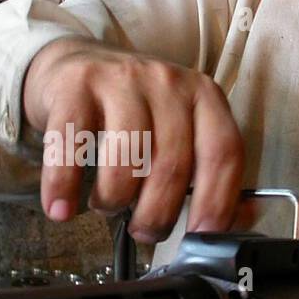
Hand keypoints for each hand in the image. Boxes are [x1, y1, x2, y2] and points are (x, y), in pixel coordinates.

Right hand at [22, 37, 244, 242]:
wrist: (73, 63)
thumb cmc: (131, 110)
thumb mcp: (179, 131)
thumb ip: (208, 175)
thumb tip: (238, 221)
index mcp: (203, 96)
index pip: (223, 152)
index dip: (216, 201)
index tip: (201, 235)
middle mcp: (167, 83)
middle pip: (172, 163)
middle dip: (157, 213)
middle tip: (144, 230)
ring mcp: (120, 80)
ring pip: (127, 157)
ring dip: (114, 199)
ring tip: (107, 207)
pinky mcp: (75, 86)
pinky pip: (70, 146)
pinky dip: (63, 186)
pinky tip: (61, 209)